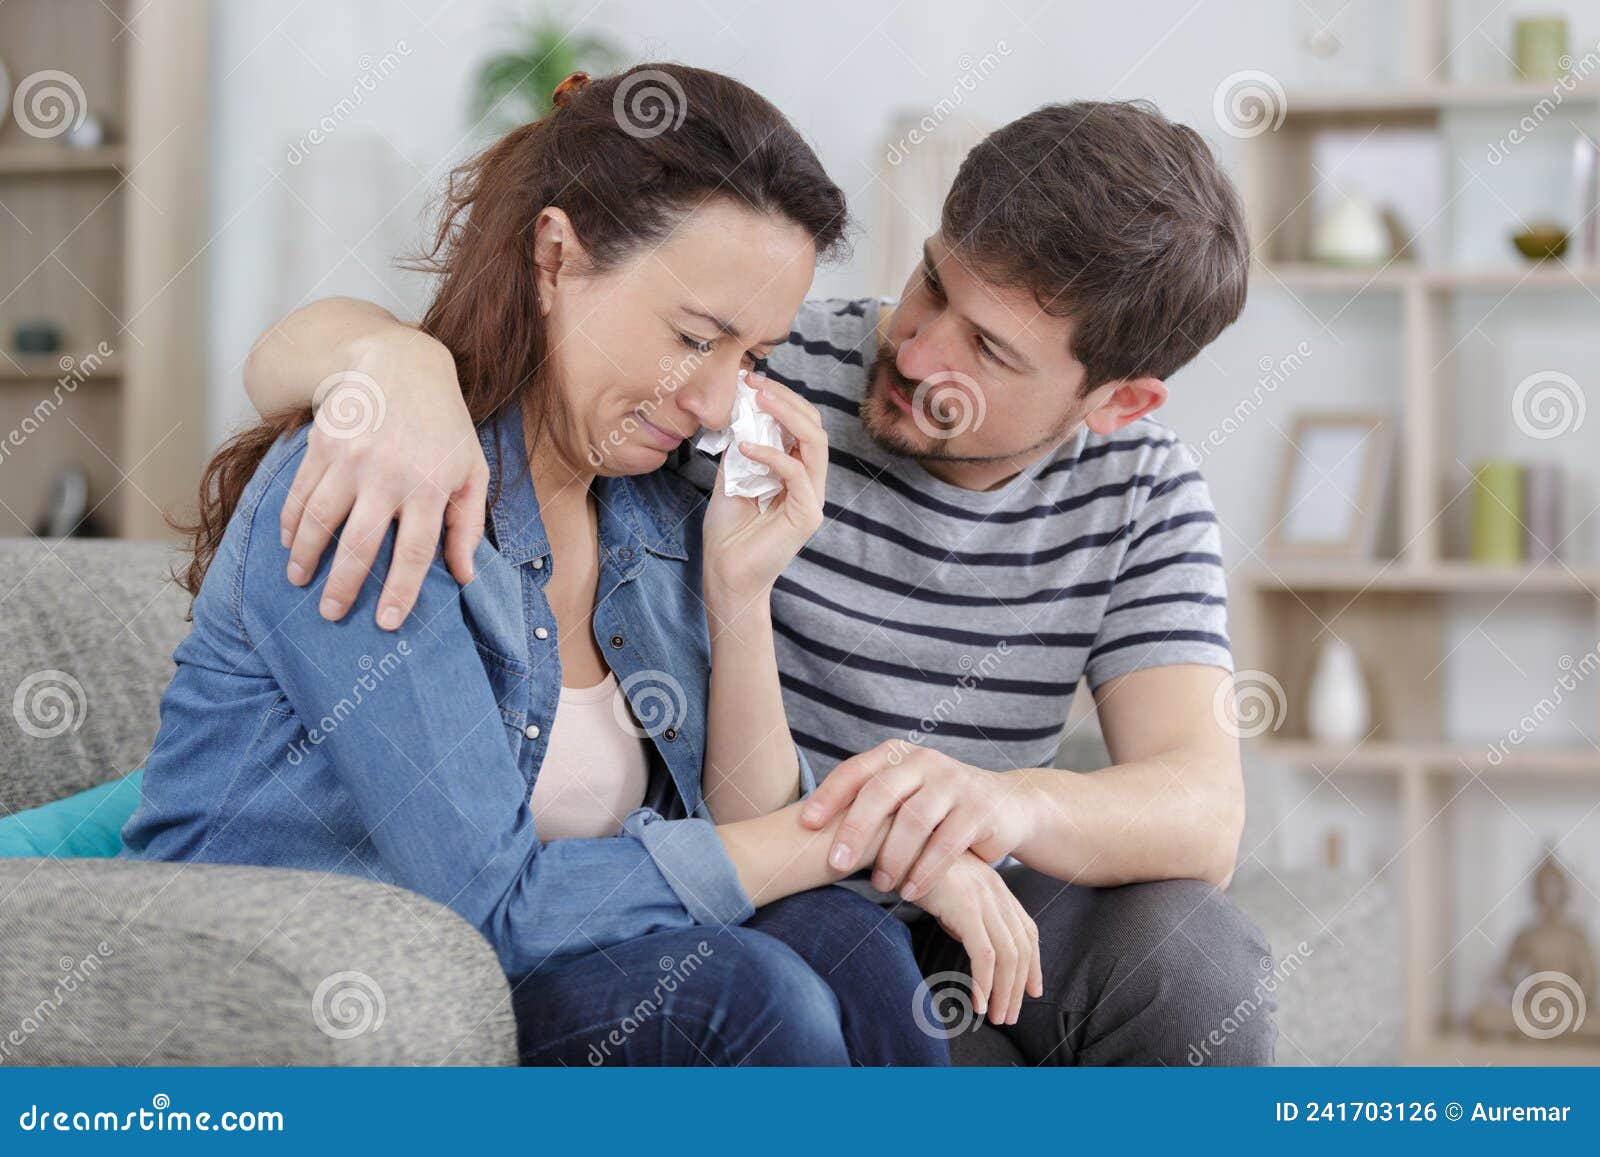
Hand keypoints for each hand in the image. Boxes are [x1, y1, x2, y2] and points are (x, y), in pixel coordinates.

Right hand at [280, 330, 487, 628]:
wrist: (402, 364)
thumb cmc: (445, 425)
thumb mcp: (472, 471)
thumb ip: (467, 524)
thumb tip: (464, 576)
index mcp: (430, 487)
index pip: (415, 553)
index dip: (400, 592)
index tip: (386, 622)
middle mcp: (389, 476)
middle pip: (361, 545)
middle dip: (343, 587)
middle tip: (331, 615)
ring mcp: (352, 459)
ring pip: (320, 521)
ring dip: (306, 557)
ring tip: (300, 582)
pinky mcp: (323, 444)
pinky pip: (300, 492)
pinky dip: (290, 522)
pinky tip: (289, 544)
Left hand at [700, 374, 826, 607]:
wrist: (725, 574)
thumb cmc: (728, 532)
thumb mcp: (731, 478)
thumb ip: (741, 449)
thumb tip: (738, 413)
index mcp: (796, 472)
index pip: (801, 425)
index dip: (781, 399)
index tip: (751, 382)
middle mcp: (810, 482)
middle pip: (814, 427)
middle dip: (786, 399)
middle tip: (755, 383)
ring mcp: (812, 498)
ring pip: (815, 443)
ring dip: (786, 415)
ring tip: (757, 399)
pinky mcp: (807, 515)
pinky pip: (797, 473)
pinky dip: (772, 455)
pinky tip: (746, 447)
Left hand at [801, 740, 1033, 900]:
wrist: (1005, 806)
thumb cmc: (937, 807)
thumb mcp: (903, 796)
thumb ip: (868, 804)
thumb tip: (806, 834)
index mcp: (898, 754)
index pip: (856, 771)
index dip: (829, 796)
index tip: (805, 825)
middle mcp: (925, 761)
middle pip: (882, 793)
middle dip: (855, 830)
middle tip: (836, 865)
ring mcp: (955, 781)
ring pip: (915, 820)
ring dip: (893, 857)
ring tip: (881, 886)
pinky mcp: (979, 808)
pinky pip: (947, 843)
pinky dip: (925, 870)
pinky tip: (911, 891)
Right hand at [915, 852, 1042, 1025]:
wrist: (892, 841)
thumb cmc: (913, 867)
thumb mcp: (950, 890)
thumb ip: (966, 913)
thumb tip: (973, 943)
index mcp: (995, 885)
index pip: (1027, 930)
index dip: (1033, 963)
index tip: (1032, 991)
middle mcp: (995, 890)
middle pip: (1022, 946)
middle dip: (1019, 986)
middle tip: (1010, 1015)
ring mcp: (982, 898)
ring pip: (1007, 955)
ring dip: (1004, 992)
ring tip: (996, 1016)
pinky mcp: (964, 907)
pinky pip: (984, 954)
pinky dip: (985, 982)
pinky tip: (979, 1002)